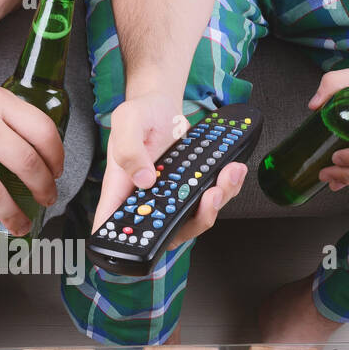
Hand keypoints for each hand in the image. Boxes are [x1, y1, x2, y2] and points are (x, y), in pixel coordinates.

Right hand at [93, 93, 248, 247]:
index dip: (127, 243)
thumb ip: (129, 150)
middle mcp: (147, 198)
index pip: (115, 225)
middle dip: (194, 220)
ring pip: (194, 218)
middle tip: (209, 195)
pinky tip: (233, 169)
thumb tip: (144, 180)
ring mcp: (170, 196)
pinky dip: (227, 188)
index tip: (148, 242)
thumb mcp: (127, 121)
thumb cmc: (140, 114)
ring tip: (228, 175)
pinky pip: (210, 199)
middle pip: (166, 231)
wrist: (161, 105)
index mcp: (122, 187)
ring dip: (217, 202)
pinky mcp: (189, 187)